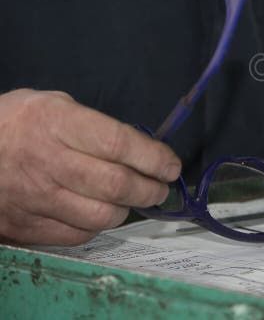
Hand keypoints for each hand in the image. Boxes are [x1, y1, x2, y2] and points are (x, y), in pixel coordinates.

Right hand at [0, 89, 180, 245]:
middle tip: (160, 187)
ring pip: (101, 216)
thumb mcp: (52, 104)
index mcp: (56, 122)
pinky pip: (77, 235)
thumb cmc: (14, 122)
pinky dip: (97, 227)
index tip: (171, 165)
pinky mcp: (23, 226)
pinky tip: (99, 212)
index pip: (119, 144)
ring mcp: (34, 198)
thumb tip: (139, 146)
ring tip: (132, 200)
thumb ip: (94, 124)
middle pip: (116, 185)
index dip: (153, 157)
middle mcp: (46, 161)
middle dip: (150, 189)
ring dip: (127, 210)